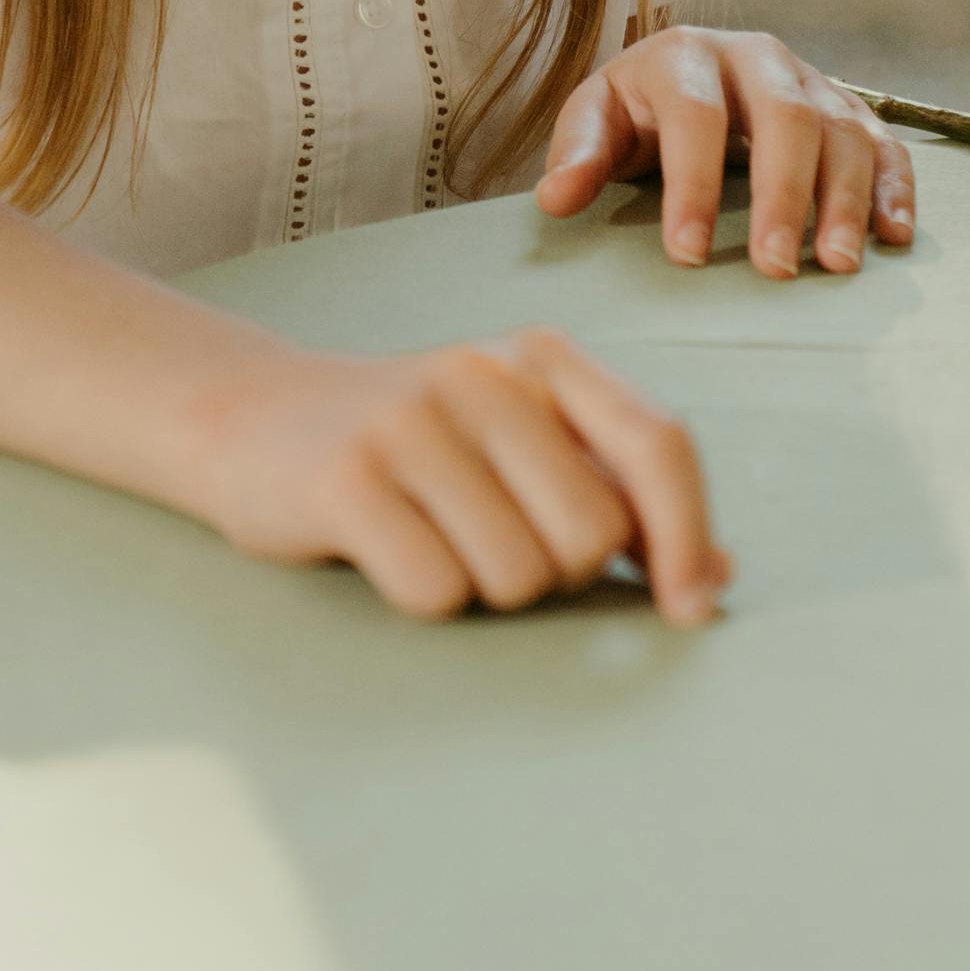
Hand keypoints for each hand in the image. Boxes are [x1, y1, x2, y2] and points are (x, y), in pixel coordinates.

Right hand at [179, 332, 728, 625]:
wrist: (251, 417)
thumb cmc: (412, 448)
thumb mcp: (517, 443)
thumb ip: (616, 493)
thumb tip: (718, 576)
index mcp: (540, 358)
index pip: (658, 443)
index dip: (688, 537)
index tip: (687, 612)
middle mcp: (483, 374)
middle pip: (592, 533)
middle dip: (558, 572)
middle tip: (492, 541)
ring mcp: (412, 420)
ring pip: (517, 576)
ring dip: (483, 588)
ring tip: (431, 537)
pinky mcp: (348, 477)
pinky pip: (437, 592)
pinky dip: (420, 597)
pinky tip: (383, 549)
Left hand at [534, 28, 915, 279]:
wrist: (682, 77)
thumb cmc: (635, 111)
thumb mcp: (595, 121)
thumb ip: (577, 154)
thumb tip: (557, 199)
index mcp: (683, 54)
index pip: (695, 115)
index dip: (692, 185)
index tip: (687, 254)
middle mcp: (755, 55)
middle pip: (784, 116)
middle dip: (782, 194)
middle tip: (774, 268)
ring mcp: (810, 79)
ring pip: (842, 130)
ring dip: (845, 199)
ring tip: (836, 266)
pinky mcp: (848, 109)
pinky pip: (884, 143)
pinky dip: (895, 189)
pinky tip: (892, 239)